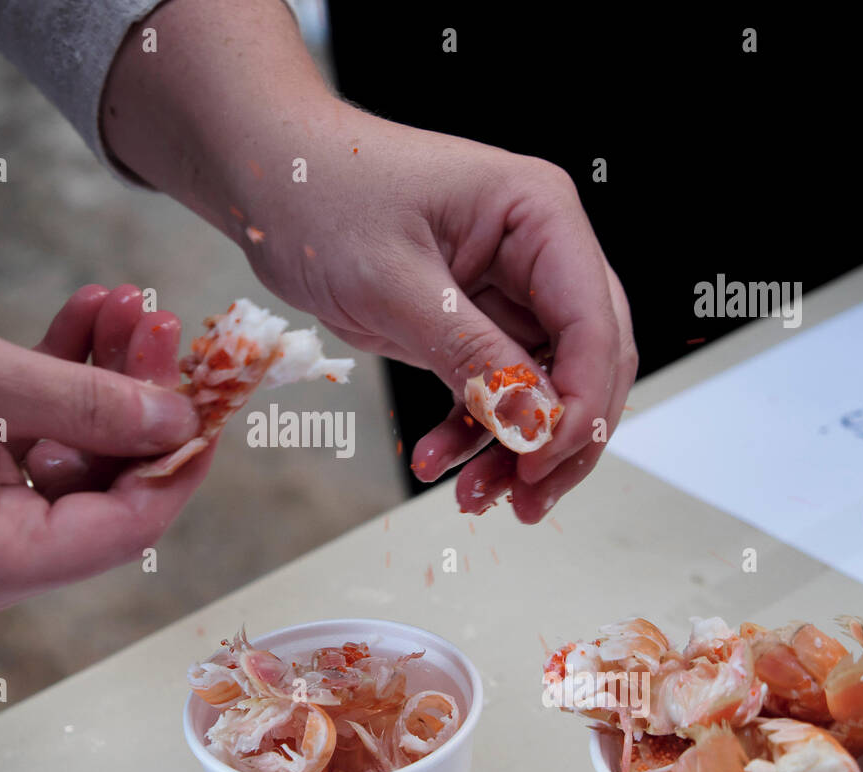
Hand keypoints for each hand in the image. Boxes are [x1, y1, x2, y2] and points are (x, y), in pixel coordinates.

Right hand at [0, 286, 208, 628]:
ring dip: (96, 386)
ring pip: (66, 466)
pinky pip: (22, 455)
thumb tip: (174, 421)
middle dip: (135, 401)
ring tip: (122, 305)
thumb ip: (83, 404)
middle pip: (100, 493)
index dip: (180, 459)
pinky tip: (79, 325)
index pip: (126, 526)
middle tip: (160, 320)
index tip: (212, 395)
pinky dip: (49, 395)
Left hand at [102, 0, 634, 522]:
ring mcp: (507, 286)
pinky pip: (492, 386)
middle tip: (526, 499)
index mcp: (538, 214)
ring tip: (476, 497)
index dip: (579, 403)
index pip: (593, 323)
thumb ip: (469, 353)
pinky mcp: (472, 318)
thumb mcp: (392, 282)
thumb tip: (535, 422)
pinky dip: (472, 429)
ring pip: (541, 386)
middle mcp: (537, 249)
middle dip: (559, 437)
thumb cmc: (321, 196)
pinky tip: (439, 461)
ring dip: (514, 445)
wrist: (268, 181)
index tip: (542, 461)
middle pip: (587, 360)